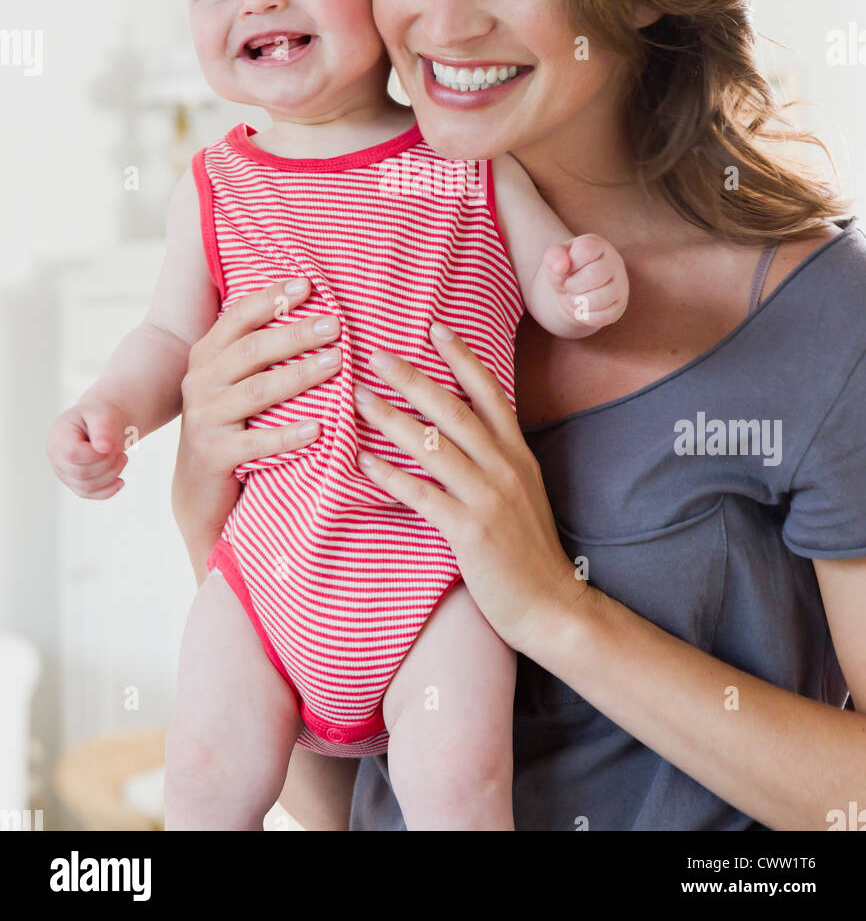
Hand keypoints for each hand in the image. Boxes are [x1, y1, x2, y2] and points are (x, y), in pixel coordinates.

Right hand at [46, 396, 130, 499]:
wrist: (100, 422)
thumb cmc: (99, 416)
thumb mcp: (102, 413)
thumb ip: (103, 428)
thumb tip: (104, 448)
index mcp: (59, 435)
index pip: (73, 453)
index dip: (96, 454)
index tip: (111, 445)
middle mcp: (56, 456)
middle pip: (81, 473)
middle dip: (107, 464)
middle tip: (121, 451)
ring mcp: (63, 472)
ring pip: (86, 487)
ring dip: (111, 475)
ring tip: (122, 458)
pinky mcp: (74, 482)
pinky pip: (88, 494)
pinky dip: (107, 491)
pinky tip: (120, 481)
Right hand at [173, 276, 342, 563]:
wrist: (197, 487)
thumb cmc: (229, 421)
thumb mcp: (232, 381)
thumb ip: (256, 350)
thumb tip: (312, 311)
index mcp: (206, 356)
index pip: (238, 317)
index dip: (272, 298)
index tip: (308, 285)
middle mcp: (200, 382)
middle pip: (252, 351)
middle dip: (295, 334)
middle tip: (335, 325)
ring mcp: (204, 419)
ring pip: (257, 392)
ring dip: (299, 375)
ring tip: (336, 363)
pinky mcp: (214, 455)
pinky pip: (256, 442)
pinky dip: (288, 435)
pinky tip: (318, 428)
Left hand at [352, 323, 584, 656]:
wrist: (552, 604)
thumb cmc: (529, 550)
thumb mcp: (523, 491)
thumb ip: (496, 459)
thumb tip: (461, 430)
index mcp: (518, 454)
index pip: (490, 392)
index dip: (462, 357)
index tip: (435, 328)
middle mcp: (505, 467)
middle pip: (454, 410)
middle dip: (413, 379)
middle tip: (378, 355)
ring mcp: (489, 498)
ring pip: (433, 446)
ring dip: (391, 419)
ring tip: (359, 399)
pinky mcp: (470, 530)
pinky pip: (422, 495)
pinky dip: (390, 476)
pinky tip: (364, 462)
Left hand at [544, 233, 627, 330]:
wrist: (576, 289)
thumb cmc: (567, 269)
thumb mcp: (556, 258)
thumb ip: (554, 256)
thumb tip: (560, 268)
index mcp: (599, 245)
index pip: (585, 250)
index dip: (568, 263)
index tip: (565, 268)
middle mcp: (615, 263)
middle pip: (593, 276)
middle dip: (572, 285)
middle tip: (567, 286)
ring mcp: (620, 285)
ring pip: (598, 299)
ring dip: (577, 302)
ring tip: (574, 297)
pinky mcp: (619, 307)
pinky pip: (601, 317)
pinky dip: (584, 316)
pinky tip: (582, 308)